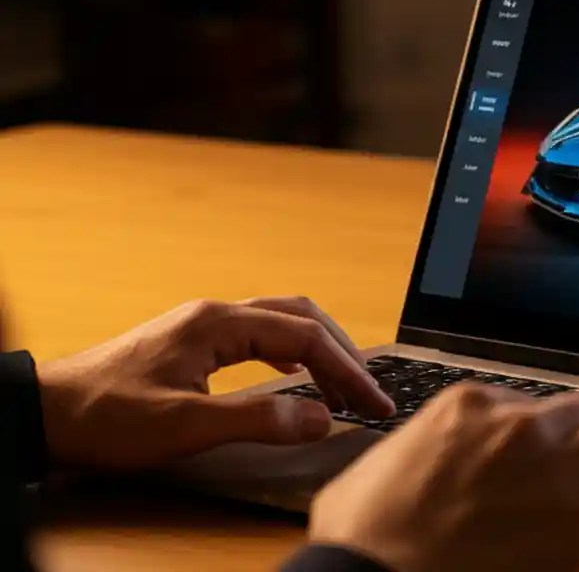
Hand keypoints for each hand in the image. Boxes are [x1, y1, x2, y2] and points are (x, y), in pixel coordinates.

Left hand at [37, 297, 394, 469]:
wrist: (42, 412)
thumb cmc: (104, 416)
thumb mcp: (185, 425)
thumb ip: (258, 418)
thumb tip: (320, 416)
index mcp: (219, 323)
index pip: (307, 335)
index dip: (349, 371)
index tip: (375, 402)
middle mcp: (215, 314)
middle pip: (302, 316)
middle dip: (344, 354)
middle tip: (370, 393)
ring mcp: (202, 325)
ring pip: (282, 321)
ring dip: (320, 350)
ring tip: (344, 385)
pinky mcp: (191, 343)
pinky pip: (259, 334)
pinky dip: (292, 351)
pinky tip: (296, 373)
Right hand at [309, 383, 578, 571]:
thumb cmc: (361, 540)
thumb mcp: (377, 471)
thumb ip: (419, 453)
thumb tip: (430, 467)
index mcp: (465, 407)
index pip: (525, 403)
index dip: (543, 432)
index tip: (546, 452)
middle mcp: (516, 425)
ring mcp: (551, 468)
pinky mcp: (576, 519)